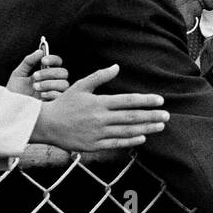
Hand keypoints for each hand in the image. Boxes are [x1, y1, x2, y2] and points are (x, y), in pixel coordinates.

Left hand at [8, 49, 67, 101]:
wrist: (12, 107)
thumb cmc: (15, 91)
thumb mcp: (18, 74)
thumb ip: (28, 61)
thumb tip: (40, 51)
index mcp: (46, 73)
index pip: (57, 62)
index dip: (53, 59)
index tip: (43, 61)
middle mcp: (53, 81)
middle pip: (64, 72)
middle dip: (49, 73)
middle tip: (35, 76)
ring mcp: (56, 92)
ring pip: (64, 83)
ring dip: (49, 83)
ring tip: (35, 87)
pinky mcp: (56, 103)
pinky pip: (61, 95)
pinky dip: (50, 93)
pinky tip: (40, 96)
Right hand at [30, 64, 169, 152]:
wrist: (45, 124)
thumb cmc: (64, 104)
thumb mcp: (80, 86)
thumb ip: (99, 76)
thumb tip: (116, 67)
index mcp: (99, 103)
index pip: (127, 101)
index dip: (146, 101)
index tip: (160, 101)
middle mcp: (100, 118)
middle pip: (131, 117)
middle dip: (151, 116)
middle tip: (167, 115)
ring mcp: (97, 133)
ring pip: (127, 131)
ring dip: (146, 128)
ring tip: (160, 126)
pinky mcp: (94, 145)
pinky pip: (116, 144)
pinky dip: (130, 141)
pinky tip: (142, 137)